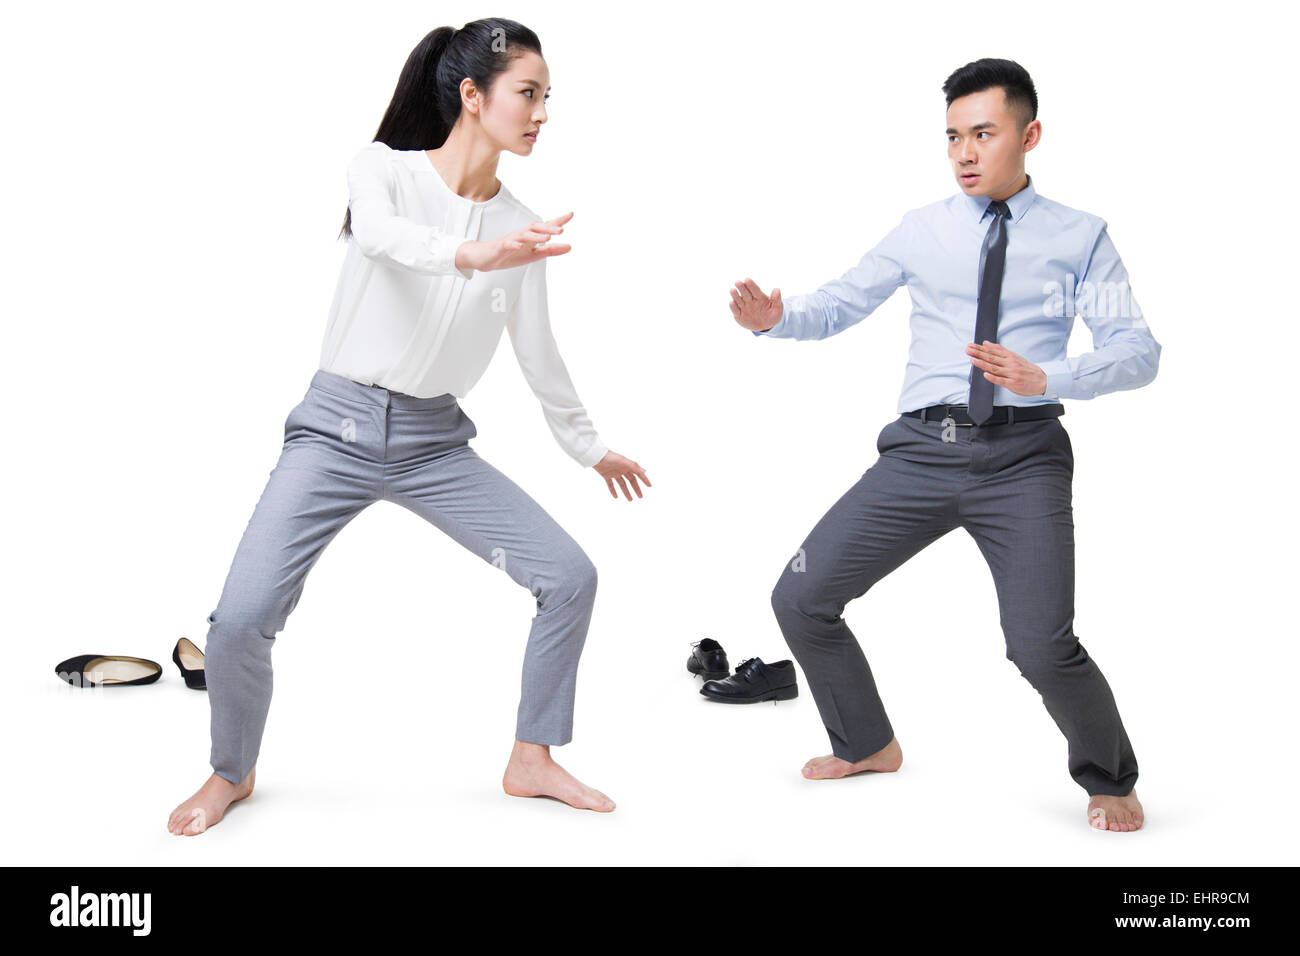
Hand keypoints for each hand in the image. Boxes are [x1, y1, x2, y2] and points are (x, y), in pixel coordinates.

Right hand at [457, 212, 573, 272]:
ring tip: (546, 238)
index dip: (558, 221)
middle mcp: (523, 235)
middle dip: (548, 228)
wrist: (488, 259)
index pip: (546, 227)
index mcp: (532, 237)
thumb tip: (569, 246)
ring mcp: (512, 240)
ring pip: (524, 235)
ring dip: (535, 236)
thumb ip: (551, 250)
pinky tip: (521, 246)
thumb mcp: (534, 255)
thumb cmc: (511, 255)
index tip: (571, 214)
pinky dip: (514, 244)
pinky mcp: (501, 247)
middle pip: (536, 228)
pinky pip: (508, 244)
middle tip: (561, 231)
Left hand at [592, 451, 650, 501]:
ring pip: (622, 484)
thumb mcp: (623, 462)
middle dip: (636, 489)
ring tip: (630, 500)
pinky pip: (611, 485)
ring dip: (626, 492)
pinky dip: (613, 491)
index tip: (650, 486)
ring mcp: (614, 473)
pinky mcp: (606, 475)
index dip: (644, 479)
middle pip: (631, 481)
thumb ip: (634, 467)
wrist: (596, 456)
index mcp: (628, 465)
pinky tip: (616, 497)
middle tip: (640, 497)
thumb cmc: (610, 457)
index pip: (638, 473)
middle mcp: (622, 469)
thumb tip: (645, 471)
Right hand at [729, 278, 782, 331]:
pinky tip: (732, 302)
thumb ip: (776, 299)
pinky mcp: (739, 315)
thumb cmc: (772, 315)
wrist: (765, 326)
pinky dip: (733, 307)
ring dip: (735, 295)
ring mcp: (744, 307)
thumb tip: (777, 289)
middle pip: (745, 293)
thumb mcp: (777, 309)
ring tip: (732, 290)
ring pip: (739, 300)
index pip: (755, 290)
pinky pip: (736, 310)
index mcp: (760, 297)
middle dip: (741, 288)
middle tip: (738, 282)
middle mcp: (750, 301)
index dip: (751, 285)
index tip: (747, 279)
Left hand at [966, 341, 1047, 395]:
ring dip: (983, 364)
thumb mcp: (1014, 356)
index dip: (980, 348)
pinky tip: (986, 374)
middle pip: (992, 358)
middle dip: (979, 353)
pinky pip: (1001, 380)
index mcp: (1010, 357)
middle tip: (968, 350)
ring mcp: (1011, 374)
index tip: (971, 346)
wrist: (1042, 380)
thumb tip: (986, 343)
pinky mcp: (1012, 383)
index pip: (993, 351)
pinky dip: (993, 377)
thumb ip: (999, 350)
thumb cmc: (1027, 369)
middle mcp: (1010, 364)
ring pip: (994, 368)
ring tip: (973, 360)